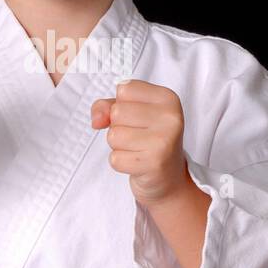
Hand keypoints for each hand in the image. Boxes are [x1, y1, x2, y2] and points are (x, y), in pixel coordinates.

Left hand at [91, 79, 191, 205]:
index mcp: (167, 98)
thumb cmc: (148, 139)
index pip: (124, 89)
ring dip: (119, 146)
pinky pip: (115, 159)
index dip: (122, 105)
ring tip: (138, 150)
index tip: (139, 118)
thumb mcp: (131, 113)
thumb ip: (107, 106)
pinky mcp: (154, 163)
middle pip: (117, 112)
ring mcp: (164, 140)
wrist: (168, 178)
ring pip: (114, 135)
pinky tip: (137, 163)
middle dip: (119, 127)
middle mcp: (170, 117)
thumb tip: (96, 120)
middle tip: (139, 137)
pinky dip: (121, 163)